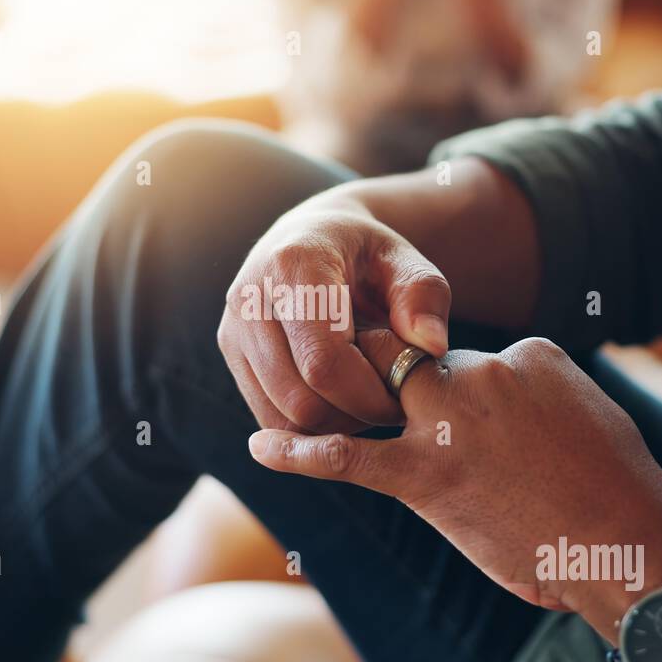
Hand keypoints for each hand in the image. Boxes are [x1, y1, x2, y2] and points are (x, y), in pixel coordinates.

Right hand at [217, 196, 451, 434]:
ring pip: (280, 418)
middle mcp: (249, 299)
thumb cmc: (367, 253)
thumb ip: (424, 296)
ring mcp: (233, 329)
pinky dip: (307, 424)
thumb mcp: (405, 260)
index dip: (367, 395)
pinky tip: (337, 399)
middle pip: (299, 399)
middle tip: (387, 405)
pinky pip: (268, 418)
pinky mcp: (231, 354)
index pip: (322, 362)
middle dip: (352, 415)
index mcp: (293, 267)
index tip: (402, 398)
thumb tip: (431, 346)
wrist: (313, 236)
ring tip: (363, 399)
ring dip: (330, 425)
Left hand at [248, 330, 661, 636]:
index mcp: (527, 353)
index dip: (459, 382)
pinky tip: (263, 445)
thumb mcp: (585, 411)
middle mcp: (481, 376)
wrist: (625, 542)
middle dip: (387, 366)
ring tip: (321, 390)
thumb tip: (500, 410)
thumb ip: (532, 396)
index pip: (467, 354)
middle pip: (411, 359)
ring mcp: (449, 423)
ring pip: (375, 389)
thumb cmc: (617, 485)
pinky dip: (299, 451)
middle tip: (380, 387)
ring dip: (346, 391)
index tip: (464, 409)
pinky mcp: (425, 477)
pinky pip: (346, 457)